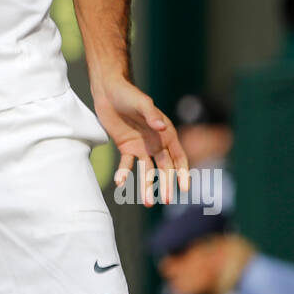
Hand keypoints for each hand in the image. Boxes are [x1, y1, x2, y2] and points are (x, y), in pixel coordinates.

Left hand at [95, 76, 188, 207]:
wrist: (108, 90)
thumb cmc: (129, 94)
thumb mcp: (142, 103)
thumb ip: (151, 115)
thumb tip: (162, 126)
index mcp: (166, 134)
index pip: (178, 157)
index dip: (183, 172)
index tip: (185, 188)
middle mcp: (156, 143)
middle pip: (164, 168)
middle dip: (166, 184)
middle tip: (165, 200)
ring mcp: (141, 147)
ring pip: (147, 171)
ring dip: (147, 186)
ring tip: (147, 203)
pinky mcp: (126, 148)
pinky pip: (127, 164)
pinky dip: (124, 173)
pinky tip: (120, 183)